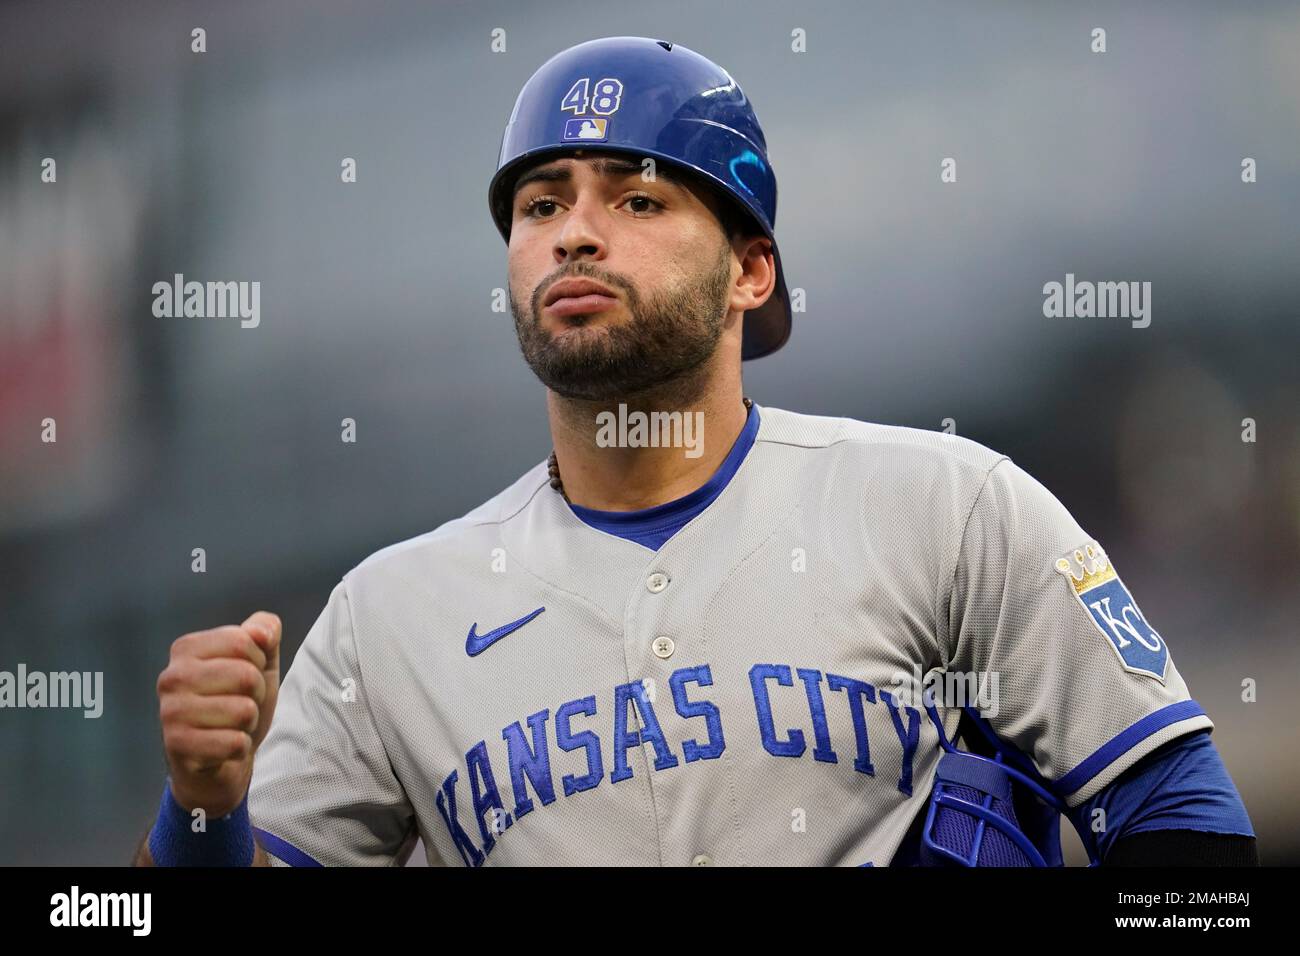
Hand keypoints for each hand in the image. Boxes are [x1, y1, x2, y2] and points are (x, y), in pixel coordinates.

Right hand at [156, 611, 281, 817]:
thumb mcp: (260, 660)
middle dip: (256, 694)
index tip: (245, 676)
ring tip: (231, 725)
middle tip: (240, 704)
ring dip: (248, 722)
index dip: (258, 661)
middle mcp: (171, 677)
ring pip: (244, 710)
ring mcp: (170, 712)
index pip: (243, 640)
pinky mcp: (177, 746)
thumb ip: (265, 630)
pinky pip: (235, 743)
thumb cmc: (238, 701)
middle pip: (246, 675)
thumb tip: (262, 633)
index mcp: (186, 648)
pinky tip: (224, 747)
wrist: (221, 758)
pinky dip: (240, 747)